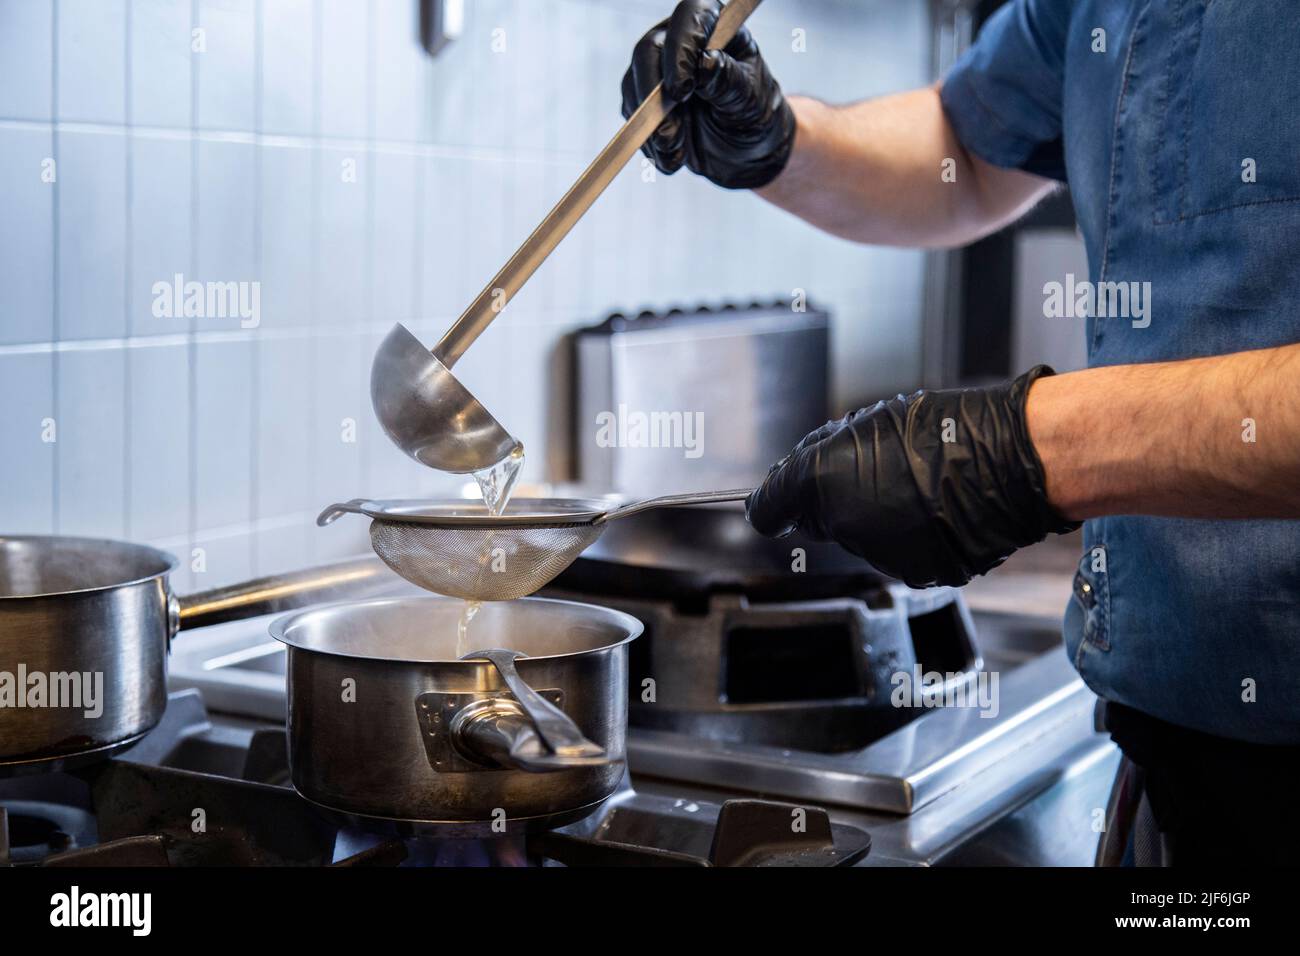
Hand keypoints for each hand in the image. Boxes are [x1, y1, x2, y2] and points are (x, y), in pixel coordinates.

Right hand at [621, 0, 795, 189]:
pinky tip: (671, 159)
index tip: (683, 88)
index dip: (681, 46)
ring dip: (650, 126)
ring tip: (676, 153)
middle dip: (653, 96)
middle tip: (670, 133)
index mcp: (715, 28)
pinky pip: (633, 117)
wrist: (747, 151)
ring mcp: (659, 70)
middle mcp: (681, 41)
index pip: (691, 16)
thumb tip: (703, 63)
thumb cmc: (755, 115)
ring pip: (634, 86)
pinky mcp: (645, 101)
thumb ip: (728, 80)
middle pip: (649, 50)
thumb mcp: (750, 100)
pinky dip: (648, 143)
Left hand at [745, 366, 1079, 587]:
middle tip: (880, 469)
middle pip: (822, 521)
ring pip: (863, 539)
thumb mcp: (862, 426)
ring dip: (878, 518)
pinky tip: (938, 509)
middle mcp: (842, 525)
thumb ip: (815, 458)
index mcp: (819, 481)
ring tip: (920, 486)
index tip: (778, 502)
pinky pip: (901, 555)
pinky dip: (913, 537)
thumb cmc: (940, 430)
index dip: (773, 502)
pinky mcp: (917, 573)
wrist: (1006, 458)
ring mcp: (881, 554)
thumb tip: (788, 482)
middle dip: (838, 500)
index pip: (768, 508)